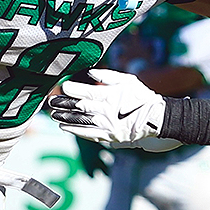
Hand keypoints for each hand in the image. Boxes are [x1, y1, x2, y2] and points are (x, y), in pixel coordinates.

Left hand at [46, 68, 166, 145]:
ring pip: (81, 122)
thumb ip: (108, 76)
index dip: (72, 89)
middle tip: (52, 101)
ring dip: (65, 118)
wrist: (156, 118)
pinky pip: (89, 134)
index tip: (63, 86)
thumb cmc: (142, 97)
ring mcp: (107, 125)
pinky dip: (75, 131)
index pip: (86, 92)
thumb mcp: (128, 80)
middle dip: (64, 104)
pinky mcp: (110, 136)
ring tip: (54, 115)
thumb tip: (90, 73)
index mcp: (110, 96)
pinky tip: (64, 127)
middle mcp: (106, 111)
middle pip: (80, 107)